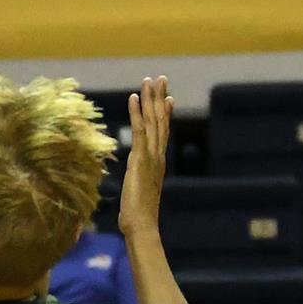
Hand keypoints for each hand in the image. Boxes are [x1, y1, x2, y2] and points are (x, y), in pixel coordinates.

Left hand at [119, 76, 171, 238]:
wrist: (141, 224)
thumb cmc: (138, 215)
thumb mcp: (139, 191)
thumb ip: (140, 181)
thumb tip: (137, 178)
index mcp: (158, 163)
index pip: (163, 133)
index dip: (166, 114)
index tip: (168, 98)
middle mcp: (158, 156)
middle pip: (161, 121)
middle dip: (160, 99)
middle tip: (161, 79)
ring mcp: (151, 156)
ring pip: (153, 121)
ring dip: (150, 99)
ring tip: (149, 81)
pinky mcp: (140, 158)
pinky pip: (139, 130)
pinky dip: (136, 113)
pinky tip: (133, 97)